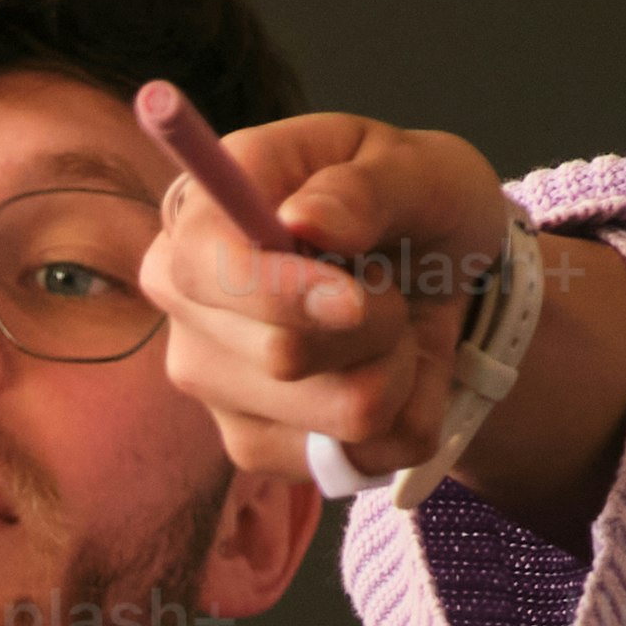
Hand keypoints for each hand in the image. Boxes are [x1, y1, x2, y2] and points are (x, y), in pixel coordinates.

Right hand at [141, 109, 521, 489]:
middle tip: (390, 285)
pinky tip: (392, 372)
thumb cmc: (411, 201)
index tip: (351, 299)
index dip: (275, 293)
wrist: (436, 272)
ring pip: (338, 414)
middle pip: (281, 355)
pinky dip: (407, 417)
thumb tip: (305, 220)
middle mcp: (189, 304)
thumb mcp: (417, 167)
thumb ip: (367, 188)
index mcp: (207, 212)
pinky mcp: (255, 446)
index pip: (203, 267)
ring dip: (401, 370)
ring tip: (395, 325)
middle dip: (377, 324)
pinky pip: (361, 458)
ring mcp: (214, 383)